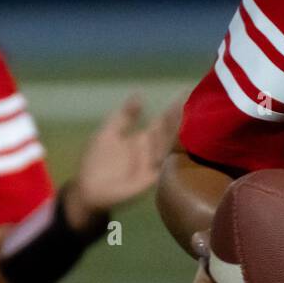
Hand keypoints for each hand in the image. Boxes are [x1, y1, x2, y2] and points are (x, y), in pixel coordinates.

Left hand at [67, 95, 182, 228]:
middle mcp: (152, 151)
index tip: (186, 94)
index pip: (162, 122)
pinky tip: (179, 145)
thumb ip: (124, 116)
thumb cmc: (96, 161)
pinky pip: (163, 165)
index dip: (173, 109)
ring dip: (177, 133)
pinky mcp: (150, 179)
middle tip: (194, 103)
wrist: (88, 188)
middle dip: (180, 119)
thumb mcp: (108, 132)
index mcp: (143, 139)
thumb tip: (139, 94)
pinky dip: (170, 155)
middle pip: (169, 133)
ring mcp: (152, 165)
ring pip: (168, 146)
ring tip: (188, 118)